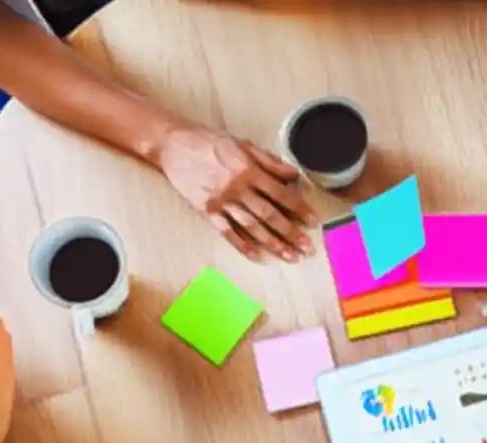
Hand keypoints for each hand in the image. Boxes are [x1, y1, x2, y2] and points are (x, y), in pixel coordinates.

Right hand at [154, 124, 316, 262]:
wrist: (174, 145)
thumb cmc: (210, 142)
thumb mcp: (243, 145)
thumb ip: (270, 161)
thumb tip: (293, 174)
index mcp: (249, 170)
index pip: (281, 193)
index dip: (299, 208)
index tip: (312, 221)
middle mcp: (238, 187)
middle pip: (269, 214)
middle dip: (290, 233)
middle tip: (306, 248)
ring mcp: (222, 201)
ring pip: (251, 226)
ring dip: (272, 242)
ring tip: (289, 256)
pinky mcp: (207, 209)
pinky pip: (227, 230)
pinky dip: (241, 244)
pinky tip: (256, 255)